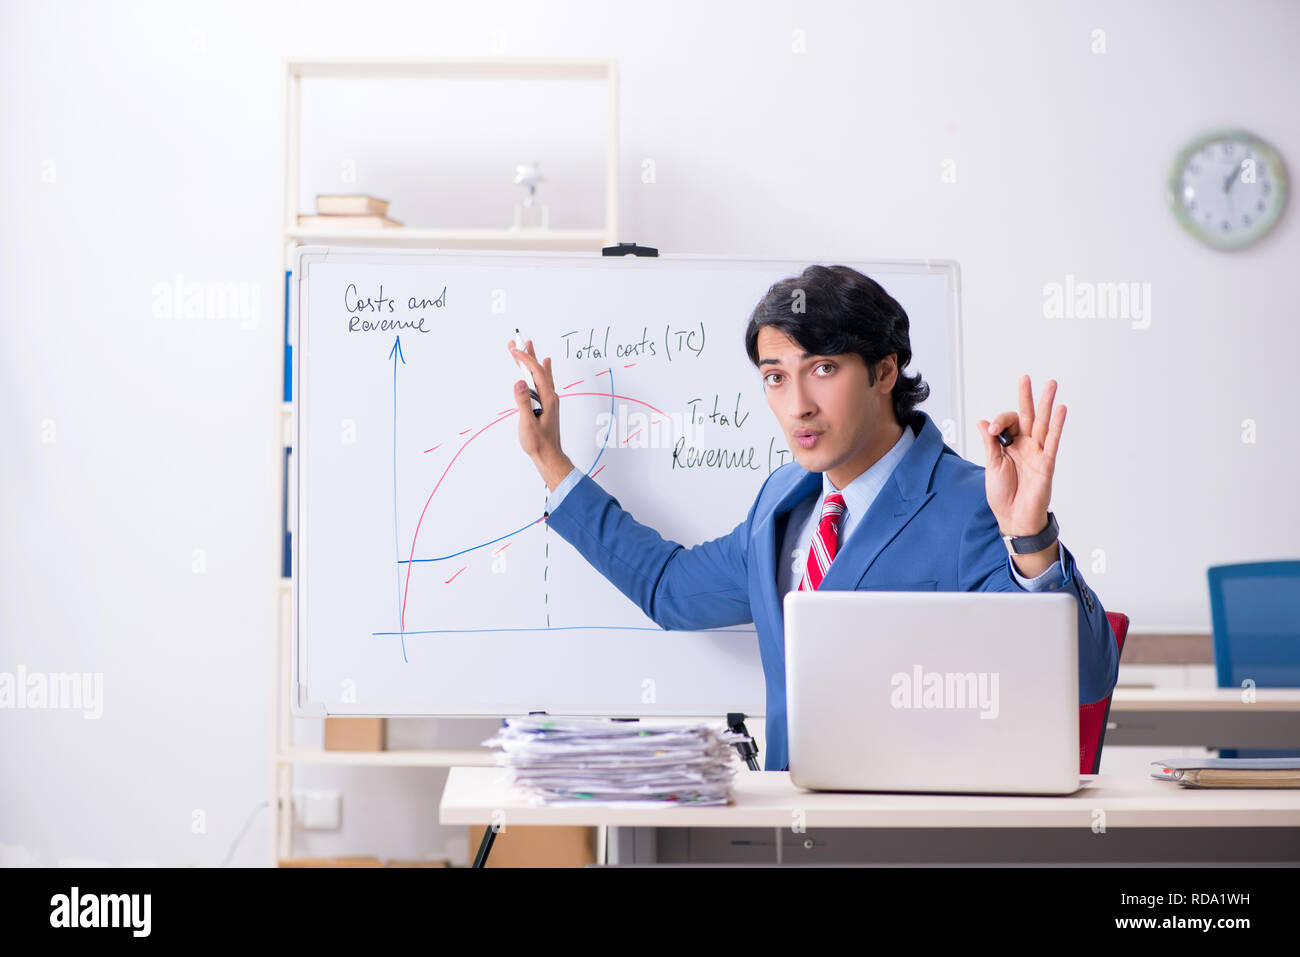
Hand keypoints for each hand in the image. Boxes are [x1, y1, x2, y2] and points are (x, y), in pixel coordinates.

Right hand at [506, 337, 572, 490]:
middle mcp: (551, 396)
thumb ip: (523, 402)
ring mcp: (550, 400)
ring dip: (533, 360)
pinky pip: (544, 381)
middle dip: (528, 354)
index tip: (513, 349)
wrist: (549, 456)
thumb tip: (519, 382)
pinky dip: (541, 370)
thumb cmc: (538, 442)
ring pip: (541, 374)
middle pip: (539, 370)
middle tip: (517, 341)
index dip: (524, 359)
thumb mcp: (527, 423)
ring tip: (527, 346)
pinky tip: (545, 364)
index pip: (535, 372)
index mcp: (548, 398)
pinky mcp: (547, 404)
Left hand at [977, 375, 1064, 537]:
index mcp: (1008, 446)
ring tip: (1051, 385)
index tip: (991, 430)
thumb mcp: (991, 465)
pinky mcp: (1047, 462)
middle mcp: (1024, 446)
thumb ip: (990, 443)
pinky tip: (1061, 410)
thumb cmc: (1002, 494)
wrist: (1013, 517)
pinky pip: (1052, 441)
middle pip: (1027, 416)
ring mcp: (1037, 453)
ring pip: (1043, 424)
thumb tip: (982, 422)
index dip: (998, 423)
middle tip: (1026, 378)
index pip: (1007, 424)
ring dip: (1046, 404)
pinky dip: (1057, 425)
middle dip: (1027, 397)